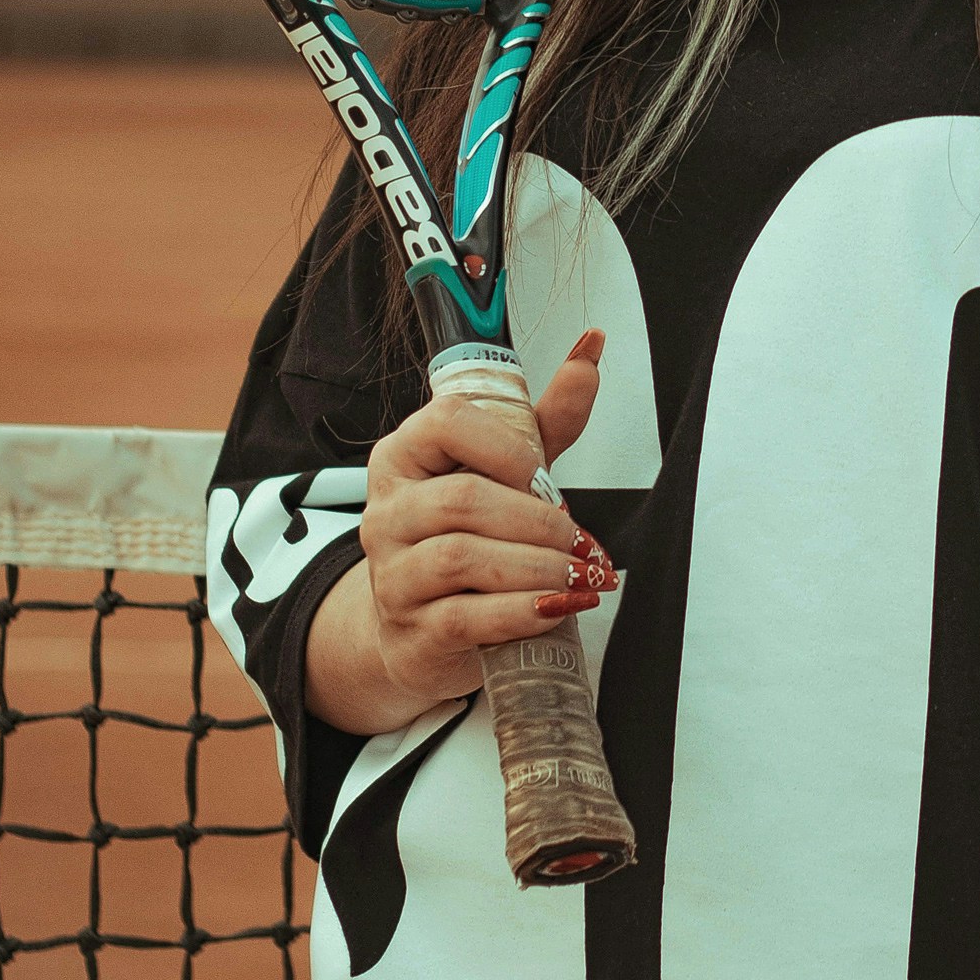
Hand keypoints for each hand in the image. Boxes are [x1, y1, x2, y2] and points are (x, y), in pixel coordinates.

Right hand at [307, 330, 615, 735]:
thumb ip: (545, 417)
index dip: (507, 446)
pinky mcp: (412, 632)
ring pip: (462, 558)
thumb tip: (592, 347)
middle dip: (538, 519)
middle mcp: (386, 512)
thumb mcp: (503, 472)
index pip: (447, 423)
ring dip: (537, 566)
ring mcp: (392, 575)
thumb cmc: (469, 536)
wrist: (423, 627)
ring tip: (577, 572)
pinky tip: (556, 605)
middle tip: (579, 539)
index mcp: (403, 457)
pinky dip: (522, 611)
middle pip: (464, 499)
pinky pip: (466, 617)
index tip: (542, 472)